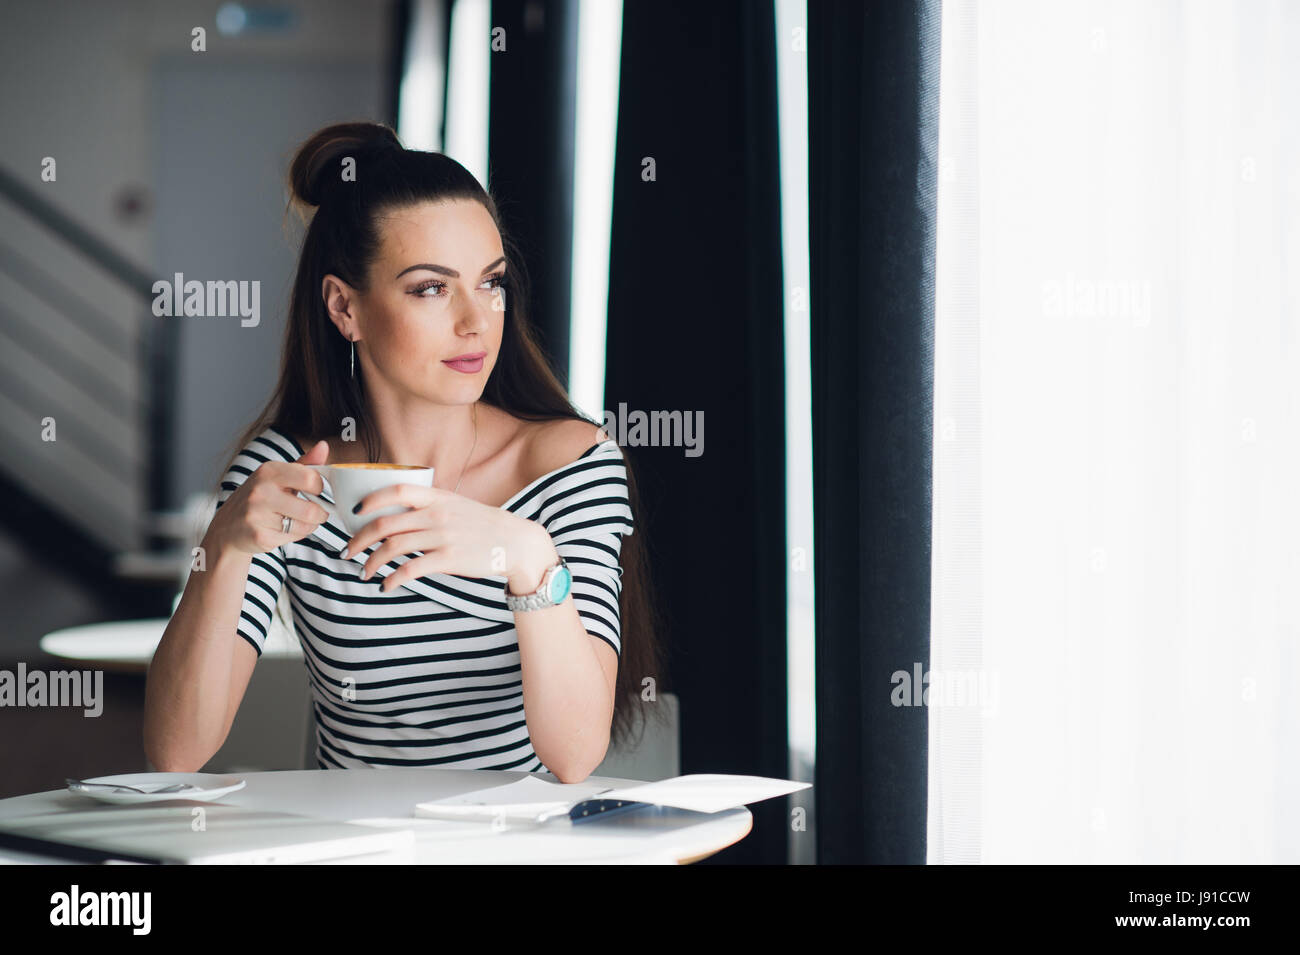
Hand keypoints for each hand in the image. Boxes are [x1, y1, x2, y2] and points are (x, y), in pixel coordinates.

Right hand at [206, 440, 332, 555]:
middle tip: (314, 512)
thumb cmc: (259, 498)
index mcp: (269, 471)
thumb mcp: (279, 476)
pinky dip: (294, 536)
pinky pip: (293, 537)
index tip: (315, 491)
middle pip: (311, 509)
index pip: (311, 478)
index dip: (319, 487)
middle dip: (319, 513)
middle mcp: (261, 491)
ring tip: (295, 520)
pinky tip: (282, 530)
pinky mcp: (259, 536)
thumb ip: (304, 464)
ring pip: (304, 525)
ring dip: (307, 526)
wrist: (228, 526)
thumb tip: (323, 446)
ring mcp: (258, 514)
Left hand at [343, 484, 558, 592]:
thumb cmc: (485, 526)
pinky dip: (393, 580)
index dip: (370, 500)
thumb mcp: (458, 505)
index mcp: (437, 497)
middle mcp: (436, 514)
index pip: (395, 490)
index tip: (354, 512)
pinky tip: (387, 586)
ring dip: (371, 563)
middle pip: (385, 524)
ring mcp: (442, 536)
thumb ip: (431, 506)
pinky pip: (410, 570)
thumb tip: (400, 515)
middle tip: (347, 552)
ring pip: (392, 548)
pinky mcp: (448, 559)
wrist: (516, 543)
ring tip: (364, 574)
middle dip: (359, 540)